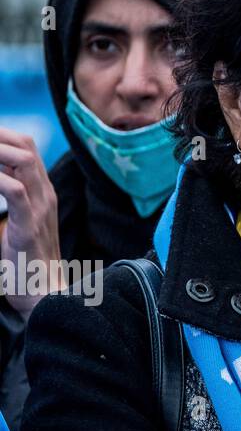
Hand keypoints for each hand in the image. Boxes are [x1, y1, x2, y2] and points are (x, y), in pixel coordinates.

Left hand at [0, 127, 60, 318]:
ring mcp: (40, 208)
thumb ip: (14, 203)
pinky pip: (15, 191)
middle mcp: (45, 194)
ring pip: (22, 161)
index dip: (5, 135)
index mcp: (42, 192)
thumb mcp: (20, 224)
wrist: (45, 295)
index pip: (27, 148)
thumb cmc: (27, 264)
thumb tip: (1, 185)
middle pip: (25, 147)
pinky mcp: (28, 226)